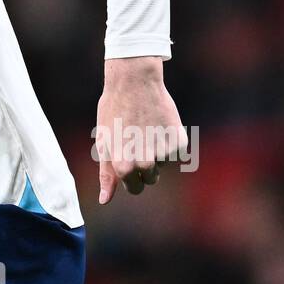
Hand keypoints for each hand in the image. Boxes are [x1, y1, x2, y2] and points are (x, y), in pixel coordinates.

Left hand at [94, 56, 186, 204]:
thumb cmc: (114, 111)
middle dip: (145, 165)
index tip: (128, 156)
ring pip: (163, 164)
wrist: (134, 82)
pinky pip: (177, 152)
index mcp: (123, 168)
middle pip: (150, 179)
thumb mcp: (104, 143)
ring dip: (157, 152)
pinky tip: (159, 124)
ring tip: (146, 129)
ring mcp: (163, 154)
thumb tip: (105, 200)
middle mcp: (144, 165)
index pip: (134, 188)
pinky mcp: (179, 143)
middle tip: (137, 140)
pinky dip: (171, 141)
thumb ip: (106, 174)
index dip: (130, 174)